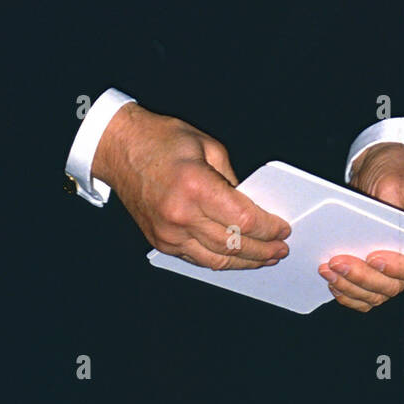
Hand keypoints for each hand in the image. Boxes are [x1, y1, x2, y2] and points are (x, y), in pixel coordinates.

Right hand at [92, 101, 290, 269]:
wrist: (119, 149)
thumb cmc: (163, 141)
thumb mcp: (208, 147)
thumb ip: (232, 179)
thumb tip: (252, 207)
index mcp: (196, 186)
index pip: (244, 219)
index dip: (269, 228)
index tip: (283, 229)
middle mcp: (180, 215)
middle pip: (233, 244)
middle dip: (263, 250)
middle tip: (281, 250)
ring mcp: (168, 233)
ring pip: (216, 259)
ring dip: (245, 262)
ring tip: (265, 259)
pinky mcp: (160, 241)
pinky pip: (197, 258)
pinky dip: (220, 260)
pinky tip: (236, 256)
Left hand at [319, 144, 403, 312]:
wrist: (382, 167)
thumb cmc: (395, 170)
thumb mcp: (395, 181)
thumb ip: (389, 207)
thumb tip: (373, 234)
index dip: (401, 268)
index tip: (375, 257)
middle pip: (397, 285)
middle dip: (364, 277)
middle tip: (337, 262)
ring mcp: (397, 266)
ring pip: (379, 294)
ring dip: (352, 287)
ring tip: (328, 269)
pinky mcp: (378, 270)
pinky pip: (366, 294)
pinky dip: (349, 293)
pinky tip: (333, 280)